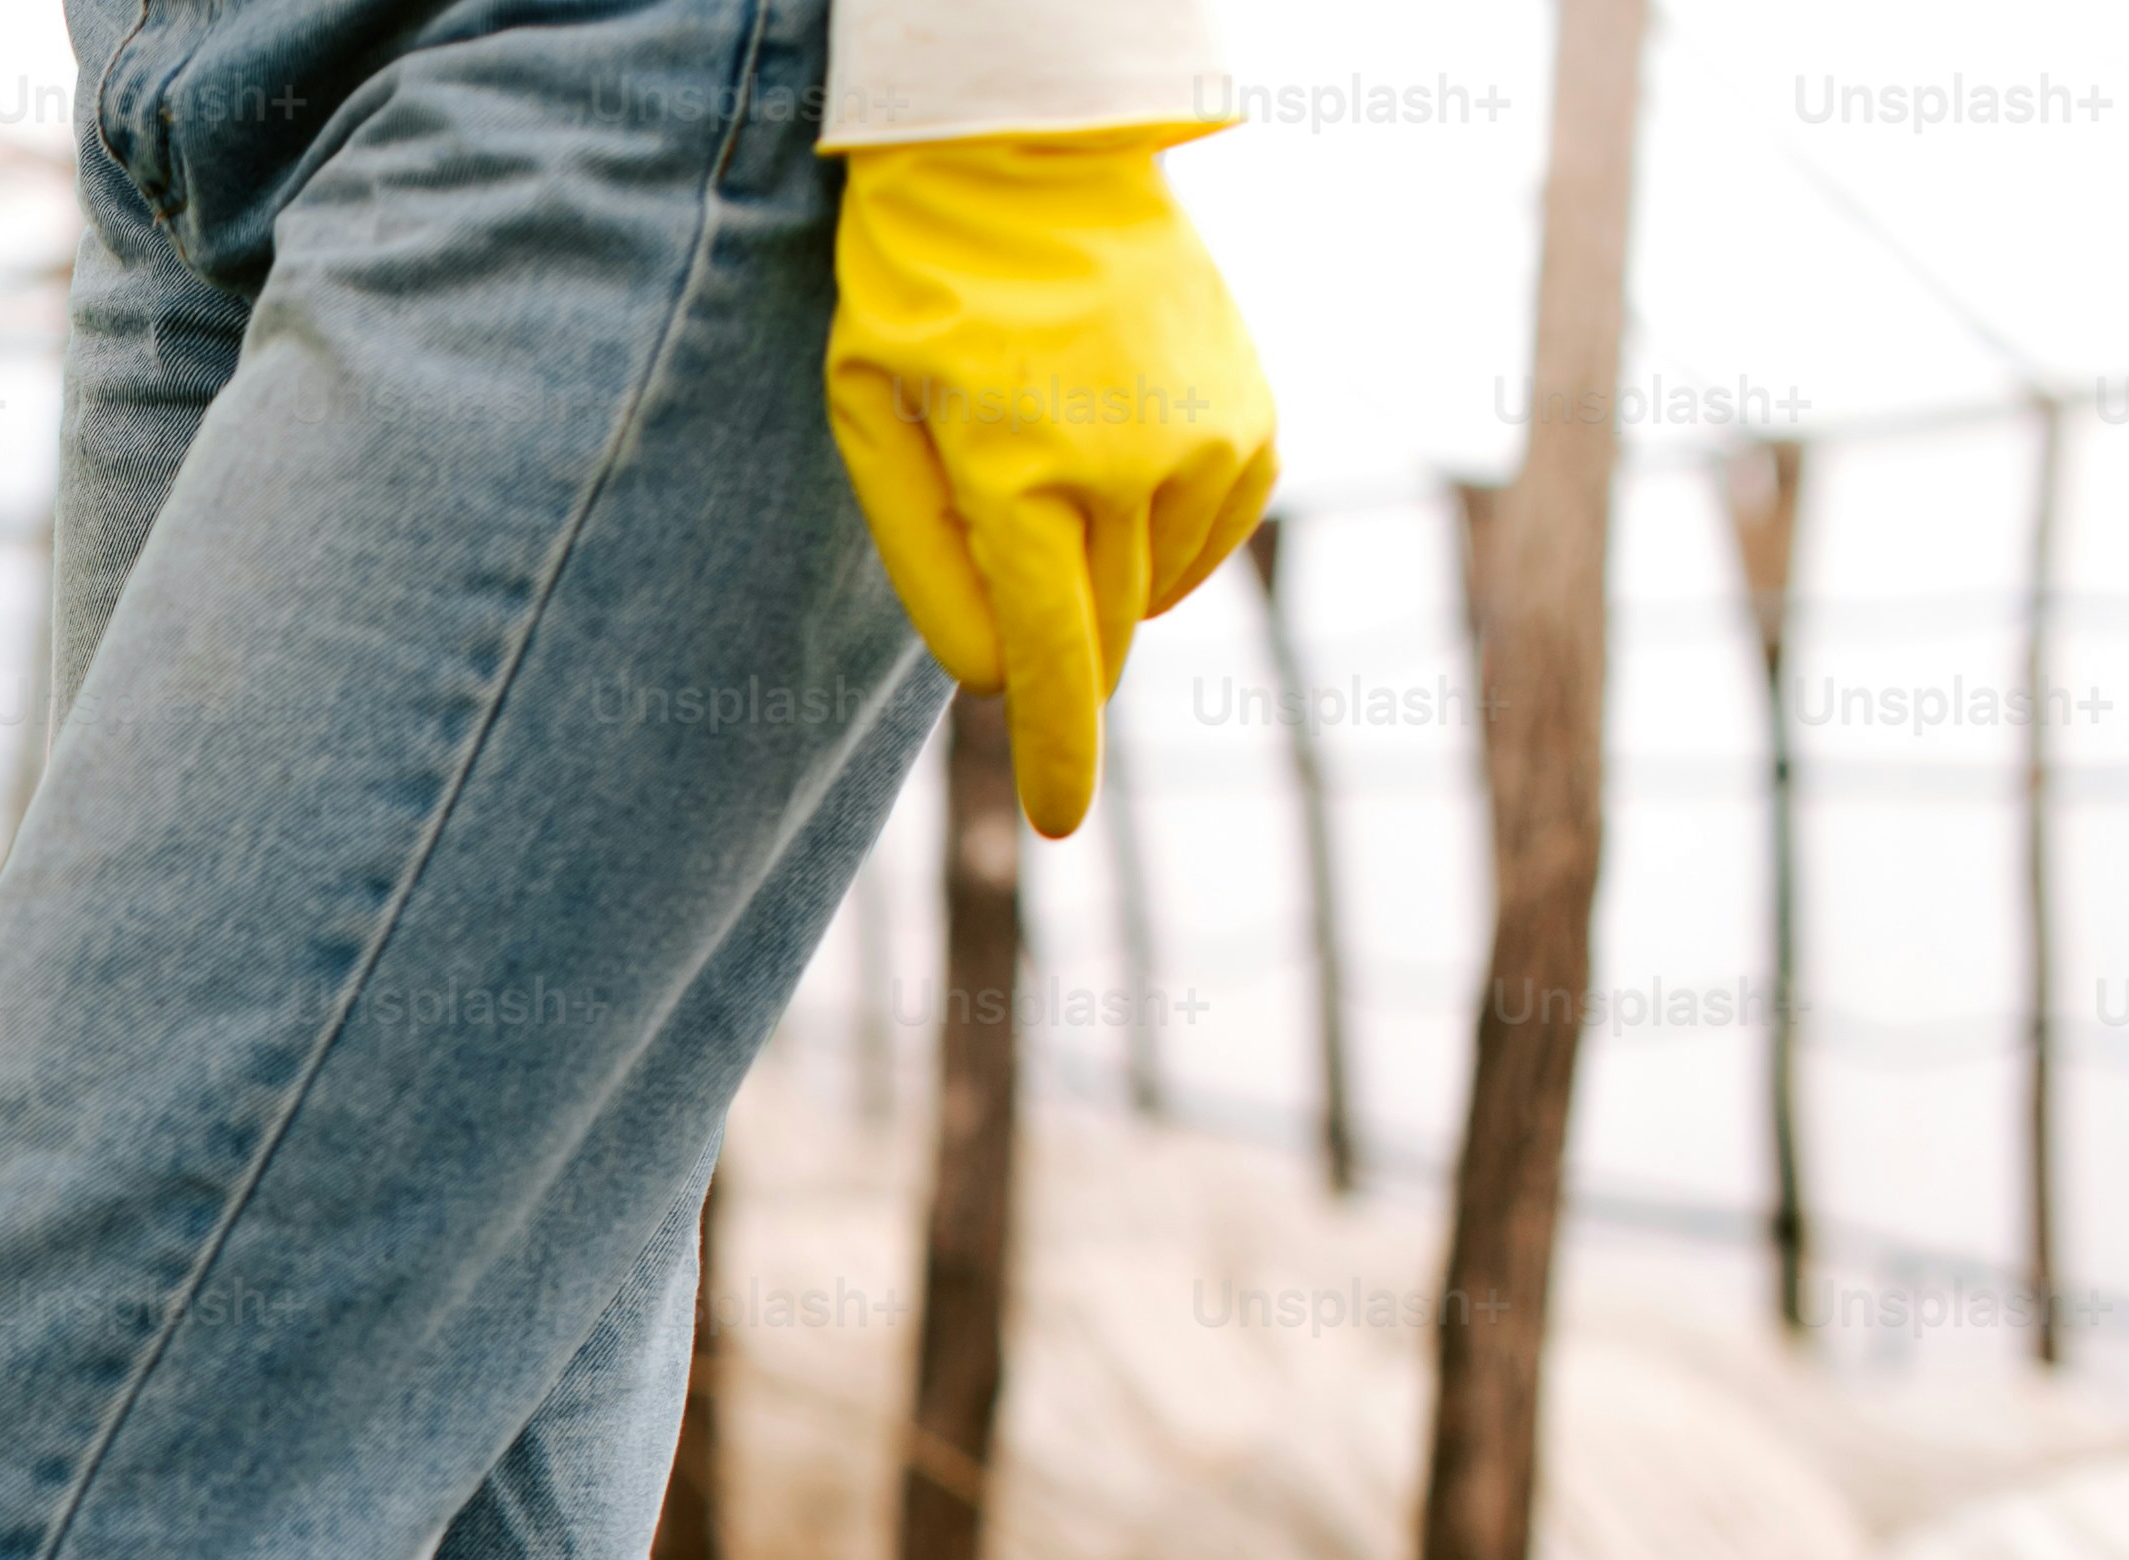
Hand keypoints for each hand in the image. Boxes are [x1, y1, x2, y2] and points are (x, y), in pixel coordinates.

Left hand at [824, 129, 1276, 838]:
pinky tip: (1114, 473)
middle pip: (1097, 636)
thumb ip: (928, 566)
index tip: (1060, 823)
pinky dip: (1157, 539)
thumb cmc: (921, 302)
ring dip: (1098, 574)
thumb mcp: (873, 429)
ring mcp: (1209, 445)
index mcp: (1026, 483)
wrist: (1031, 167)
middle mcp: (1135, 472)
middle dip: (1049, 639)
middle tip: (998, 530)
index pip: (1050, 660)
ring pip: (1152, 593)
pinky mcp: (1255, 422)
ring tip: (1048, 465)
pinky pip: (1207, 540)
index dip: (1053, 753)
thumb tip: (993, 680)